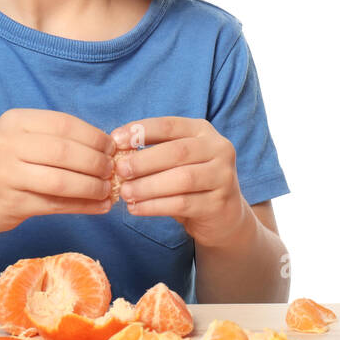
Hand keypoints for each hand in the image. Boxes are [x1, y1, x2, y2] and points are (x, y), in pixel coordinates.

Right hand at [0, 108, 115, 235]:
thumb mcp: (19, 139)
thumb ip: (55, 139)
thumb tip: (107, 147)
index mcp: (16, 122)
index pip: (65, 124)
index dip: (94, 137)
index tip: (111, 148)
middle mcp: (8, 145)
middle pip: (66, 152)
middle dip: (97, 162)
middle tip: (112, 171)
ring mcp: (8, 175)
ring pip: (62, 181)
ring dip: (92, 187)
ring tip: (108, 190)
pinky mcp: (11, 203)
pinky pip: (55, 205)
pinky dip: (83, 206)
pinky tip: (99, 207)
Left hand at [110, 117, 247, 248]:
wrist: (224, 214)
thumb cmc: (191, 182)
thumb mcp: (177, 160)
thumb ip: (155, 152)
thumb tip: (117, 152)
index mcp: (203, 131)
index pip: (170, 125)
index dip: (141, 131)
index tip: (115, 140)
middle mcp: (218, 150)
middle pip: (177, 152)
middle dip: (144, 161)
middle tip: (119, 170)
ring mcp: (223, 177)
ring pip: (181, 179)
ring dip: (148, 186)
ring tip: (125, 193)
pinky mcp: (219, 203)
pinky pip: (182, 204)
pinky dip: (155, 206)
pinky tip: (136, 208)